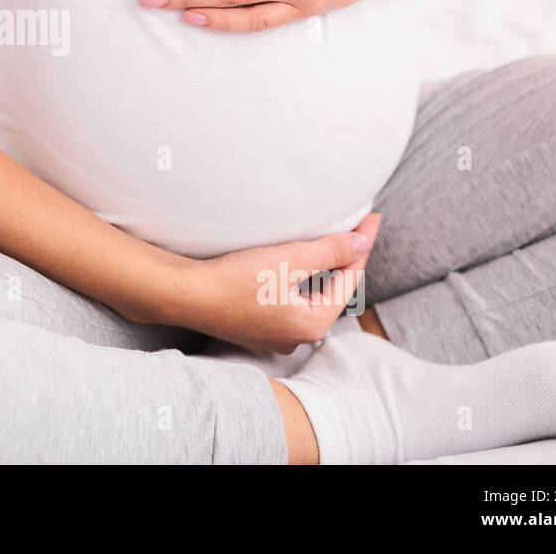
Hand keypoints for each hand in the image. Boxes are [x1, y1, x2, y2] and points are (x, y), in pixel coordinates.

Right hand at [164, 214, 380, 353]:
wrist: (184, 294)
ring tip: (327, 243)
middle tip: (353, 229)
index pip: (350, 279)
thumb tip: (363, 242)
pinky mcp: (253, 327)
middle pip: (330, 291)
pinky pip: (286, 302)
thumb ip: (331, 251)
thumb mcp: (289, 259)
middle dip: (343, 260)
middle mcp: (296, 337)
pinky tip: (291, 266)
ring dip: (319, 271)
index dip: (361, 245)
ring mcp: (273, 335)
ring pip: (308, 297)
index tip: (372, 218)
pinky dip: (295, 281)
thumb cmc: (234, 279)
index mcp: (312, 324)